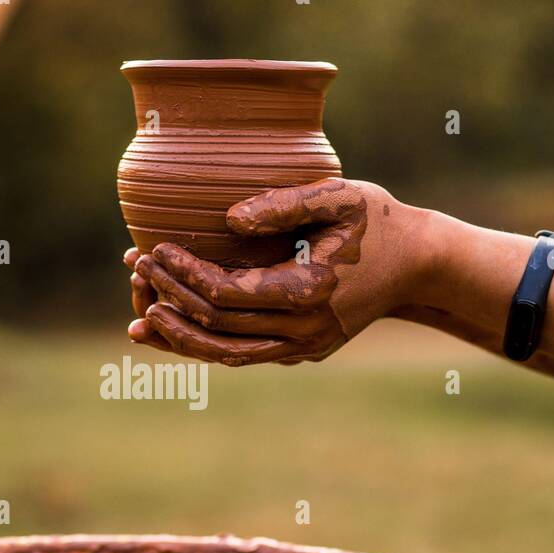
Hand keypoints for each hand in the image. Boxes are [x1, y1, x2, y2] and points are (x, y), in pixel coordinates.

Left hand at [126, 178, 428, 364]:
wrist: (418, 264)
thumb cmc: (377, 221)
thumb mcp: (340, 197)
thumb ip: (285, 203)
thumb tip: (227, 219)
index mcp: (308, 291)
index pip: (226, 292)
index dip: (184, 274)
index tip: (154, 249)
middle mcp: (303, 329)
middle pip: (217, 325)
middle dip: (171, 296)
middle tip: (135, 268)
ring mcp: (302, 347)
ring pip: (224, 353)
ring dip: (179, 336)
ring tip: (139, 318)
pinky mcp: (301, 352)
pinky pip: (242, 355)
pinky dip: (205, 347)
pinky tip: (174, 334)